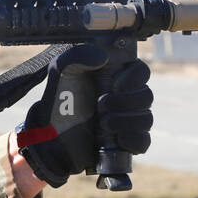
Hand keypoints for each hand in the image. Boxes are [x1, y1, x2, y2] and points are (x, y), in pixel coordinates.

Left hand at [17, 44, 152, 187]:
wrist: (51, 135)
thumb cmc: (59, 100)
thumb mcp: (62, 71)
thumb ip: (78, 56)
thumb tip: (102, 57)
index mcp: (117, 77)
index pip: (141, 71)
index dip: (135, 77)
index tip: (116, 84)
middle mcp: (127, 98)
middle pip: (147, 96)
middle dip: (125, 102)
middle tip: (100, 105)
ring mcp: (128, 121)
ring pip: (146, 119)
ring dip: (125, 121)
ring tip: (102, 124)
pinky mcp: (126, 142)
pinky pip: (143, 142)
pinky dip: (132, 140)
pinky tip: (117, 139)